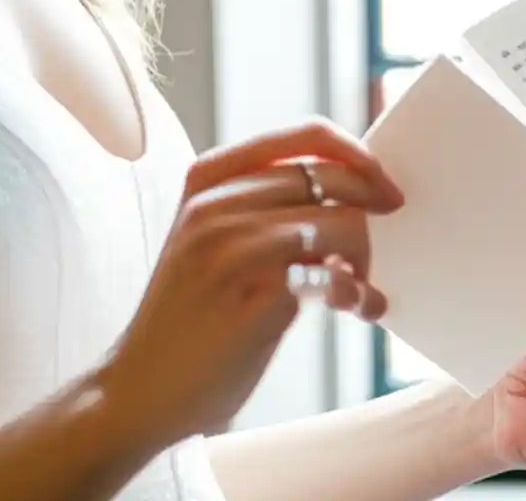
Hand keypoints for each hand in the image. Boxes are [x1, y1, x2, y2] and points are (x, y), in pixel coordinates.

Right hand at [101, 120, 404, 446]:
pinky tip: (359, 310)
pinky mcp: (256, 297)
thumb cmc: (192, 314)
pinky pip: (337, 278)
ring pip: (344, 224)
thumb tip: (358, 187)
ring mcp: (233, 249)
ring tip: (354, 291)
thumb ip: (267, 206)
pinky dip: (360, 294)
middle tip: (364, 259)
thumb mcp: (212, 240)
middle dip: (368, 216)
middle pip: (333, 180)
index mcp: (208, 180)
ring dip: (364, 261)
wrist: (140, 389)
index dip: (360, 156)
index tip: (385, 189)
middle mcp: (216, 206)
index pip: (307, 136)